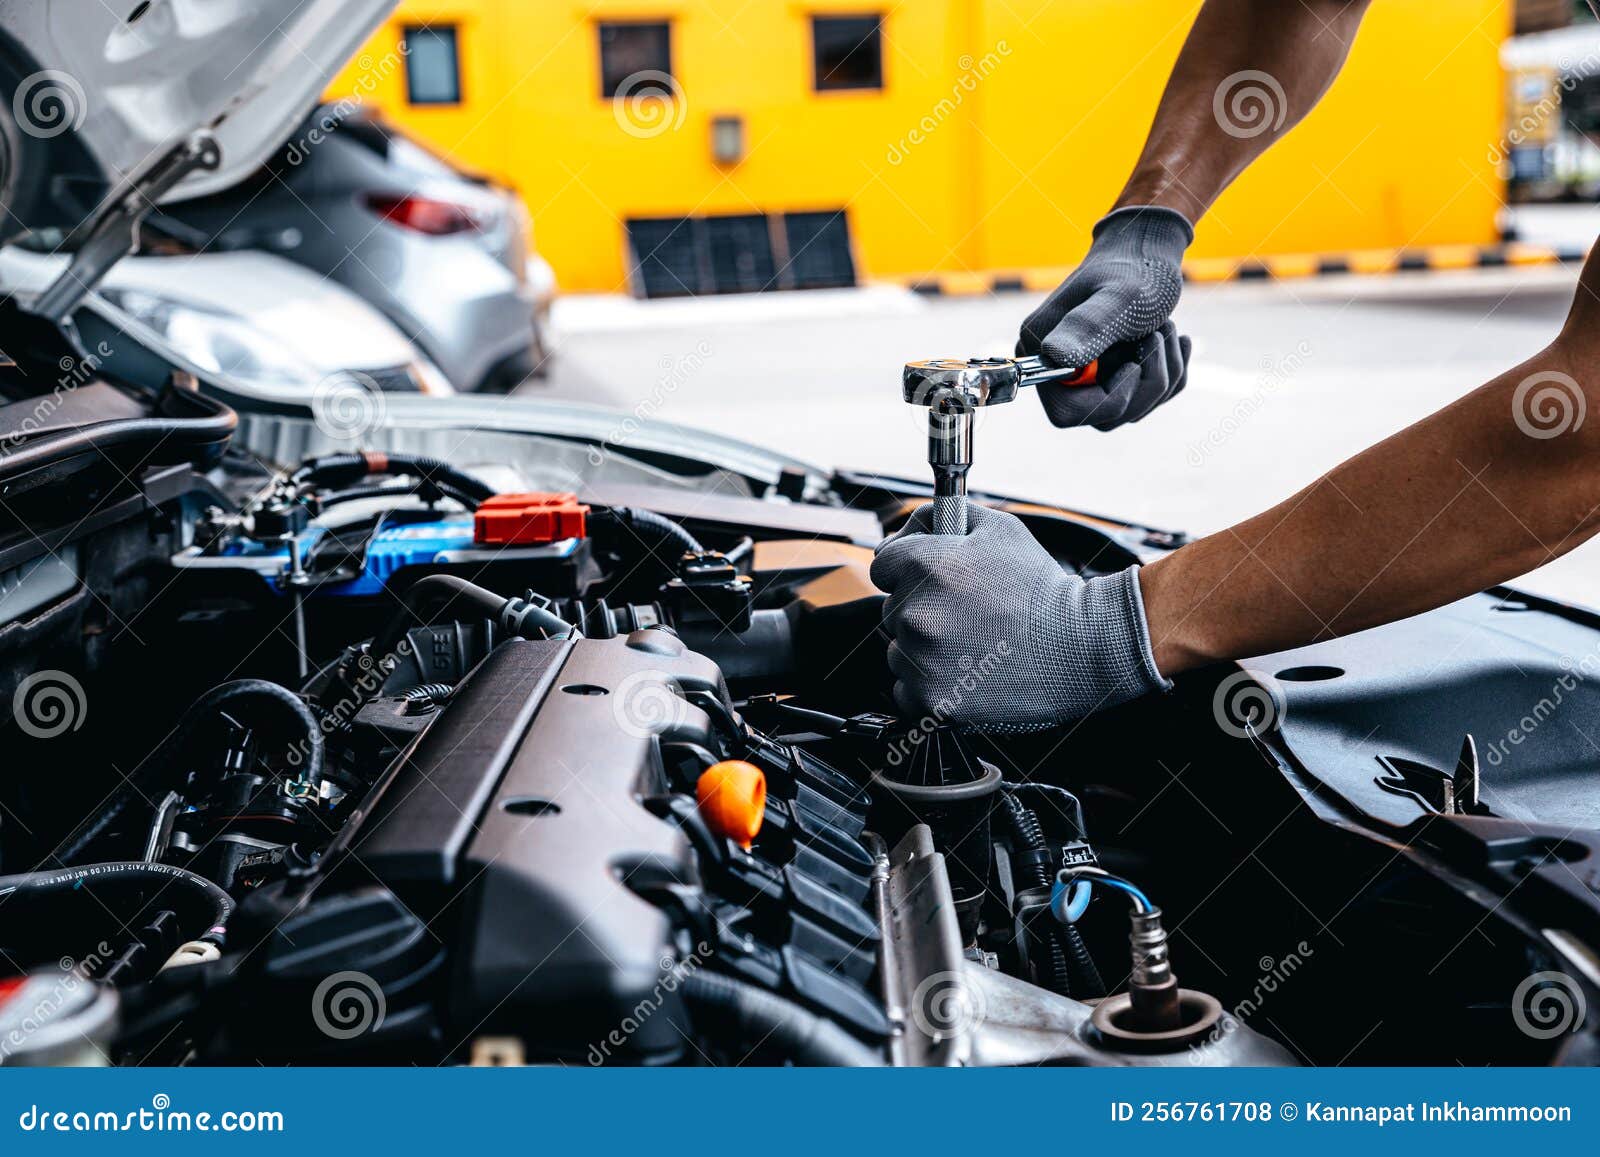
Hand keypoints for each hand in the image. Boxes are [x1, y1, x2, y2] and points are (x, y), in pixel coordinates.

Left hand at [870, 503, 1169, 730]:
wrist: (1079, 646)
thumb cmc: (1041, 588)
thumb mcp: (999, 529)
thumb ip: (944, 516)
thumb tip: (910, 526)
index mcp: (926, 566)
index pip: (883, 565)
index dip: (907, 569)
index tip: (930, 580)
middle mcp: (916, 613)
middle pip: (892, 609)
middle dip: (921, 608)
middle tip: (967, 614)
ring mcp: (921, 661)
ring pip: (899, 650)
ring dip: (924, 648)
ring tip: (973, 644)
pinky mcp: (931, 700)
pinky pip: (907, 689)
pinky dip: (928, 684)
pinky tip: (966, 671)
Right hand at [1018, 205, 1192, 429]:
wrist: (1148, 250)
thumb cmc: (1134, 268)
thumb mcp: (1118, 298)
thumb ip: (1087, 327)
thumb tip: (1054, 357)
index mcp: (1043, 352)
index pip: (1067, 413)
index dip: (1108, 399)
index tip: (1133, 364)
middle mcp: (1057, 370)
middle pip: (1104, 417)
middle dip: (1144, 384)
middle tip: (1157, 335)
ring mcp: (1086, 377)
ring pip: (1130, 411)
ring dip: (1163, 374)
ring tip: (1166, 329)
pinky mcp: (1112, 377)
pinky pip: (1147, 400)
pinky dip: (1170, 373)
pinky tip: (1173, 341)